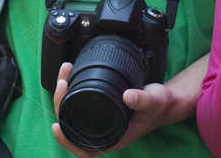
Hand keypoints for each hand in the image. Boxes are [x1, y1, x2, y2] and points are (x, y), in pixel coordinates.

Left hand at [48, 61, 185, 154]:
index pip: (84, 148)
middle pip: (73, 125)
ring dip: (64, 95)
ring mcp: (101, 121)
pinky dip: (72, 91)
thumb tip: (128, 96)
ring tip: (65, 72)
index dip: (67, 141)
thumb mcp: (153, 100)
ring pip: (74, 113)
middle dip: (61, 104)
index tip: (56, 126)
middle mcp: (104, 132)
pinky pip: (79, 104)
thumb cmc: (159, 106)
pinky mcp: (100, 110)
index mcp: (113, 138)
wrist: (164, 101)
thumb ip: (142, 99)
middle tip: (63, 82)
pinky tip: (71, 77)